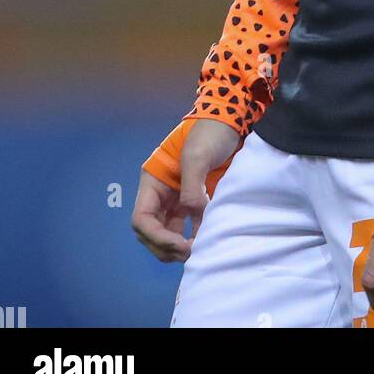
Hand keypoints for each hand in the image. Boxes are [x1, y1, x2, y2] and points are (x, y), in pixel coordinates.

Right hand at [131, 120, 239, 261]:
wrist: (231, 121)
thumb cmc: (210, 132)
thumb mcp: (198, 156)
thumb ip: (192, 188)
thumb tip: (193, 214)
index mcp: (153, 182)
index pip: (142, 220)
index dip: (156, 238)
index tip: (180, 245)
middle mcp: (160, 193)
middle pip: (152, 232)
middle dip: (167, 247)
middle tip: (191, 253)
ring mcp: (176, 199)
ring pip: (169, 234)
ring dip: (180, 247)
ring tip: (201, 250)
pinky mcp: (194, 202)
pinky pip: (188, 227)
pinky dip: (195, 237)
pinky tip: (207, 240)